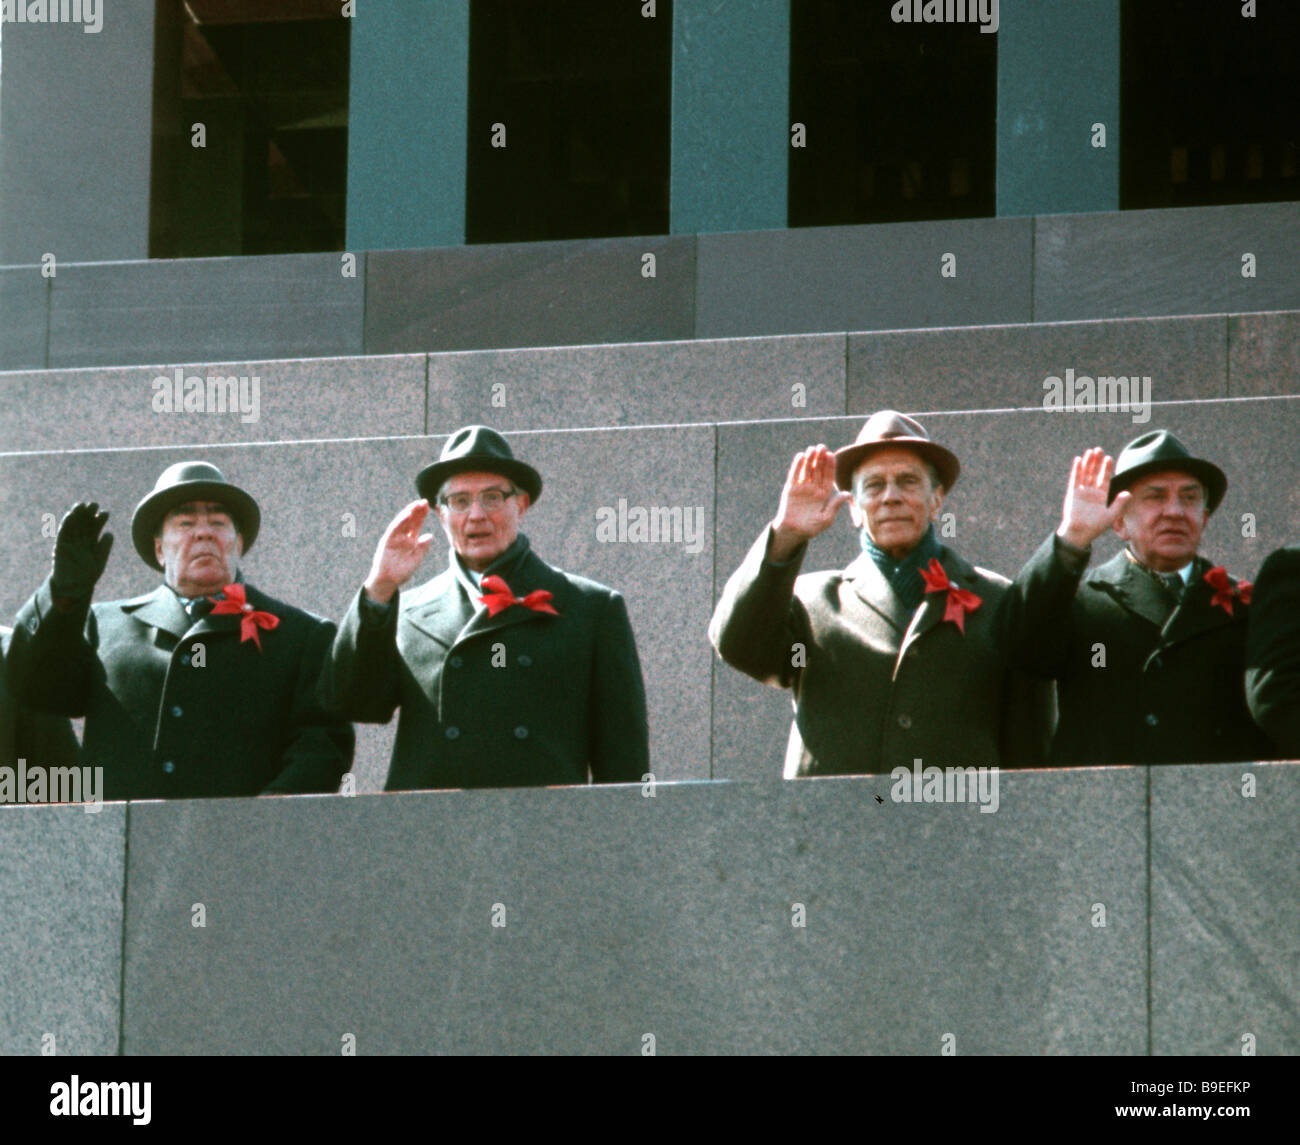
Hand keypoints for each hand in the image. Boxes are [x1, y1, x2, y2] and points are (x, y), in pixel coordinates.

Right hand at [50, 502, 112, 599]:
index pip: (95, 528)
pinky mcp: (61, 546)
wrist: (75, 586)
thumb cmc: (89, 574)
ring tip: (82, 505)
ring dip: (77, 515)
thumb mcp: (100, 559)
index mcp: (91, 542)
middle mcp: (81, 540)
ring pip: (74, 526)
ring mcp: (71, 542)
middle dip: (89, 514)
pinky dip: (66, 524)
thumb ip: (104, 547)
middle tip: (94, 504)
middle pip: (85, 524)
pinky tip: (70, 515)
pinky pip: (63, 533)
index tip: (105, 513)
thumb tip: (110, 533)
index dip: (99, 520)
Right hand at [364, 499, 433, 603]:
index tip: (429, 506)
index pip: (416, 524)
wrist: (389, 582)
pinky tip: (407, 514)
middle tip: (424, 501)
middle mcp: (402, 536)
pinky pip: (394, 529)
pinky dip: (400, 521)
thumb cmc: (402, 571)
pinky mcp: (387, 541)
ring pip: (402, 522)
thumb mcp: (417, 558)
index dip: (422, 515)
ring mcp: (394, 538)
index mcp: (409, 539)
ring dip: (408, 512)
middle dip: (417, 511)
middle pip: (410, 521)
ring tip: (416, 505)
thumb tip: (430, 536)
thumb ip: (423, 547)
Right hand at [770, 446, 852, 561]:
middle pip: (817, 470)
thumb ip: (835, 505)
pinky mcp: (791, 489)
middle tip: (822, 446)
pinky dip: (797, 466)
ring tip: (812, 449)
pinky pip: (794, 475)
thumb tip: (848, 494)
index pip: (828, 476)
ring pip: (806, 470)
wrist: (793, 533)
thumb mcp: (826, 518)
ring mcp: (802, 488)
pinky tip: (800, 456)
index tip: (831, 455)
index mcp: (824, 494)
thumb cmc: (811, 528)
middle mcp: (813, 488)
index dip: (830, 466)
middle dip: (820, 459)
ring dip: (809, 459)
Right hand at [1057, 447, 1129, 549]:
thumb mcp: (1111, 515)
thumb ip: (1120, 503)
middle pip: (1094, 473)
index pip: (1105, 479)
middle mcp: (1091, 492)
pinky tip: (1078, 460)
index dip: (1106, 469)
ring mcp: (1081, 492)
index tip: (1109, 458)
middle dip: (1097, 462)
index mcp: (1101, 496)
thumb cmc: (1096, 527)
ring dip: (1087, 463)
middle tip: (1099, 449)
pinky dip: (1076, 470)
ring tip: (1090, 451)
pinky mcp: (1072, 493)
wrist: (1080, 533)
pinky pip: (1075, 479)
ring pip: (1085, 474)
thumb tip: (1129, 492)